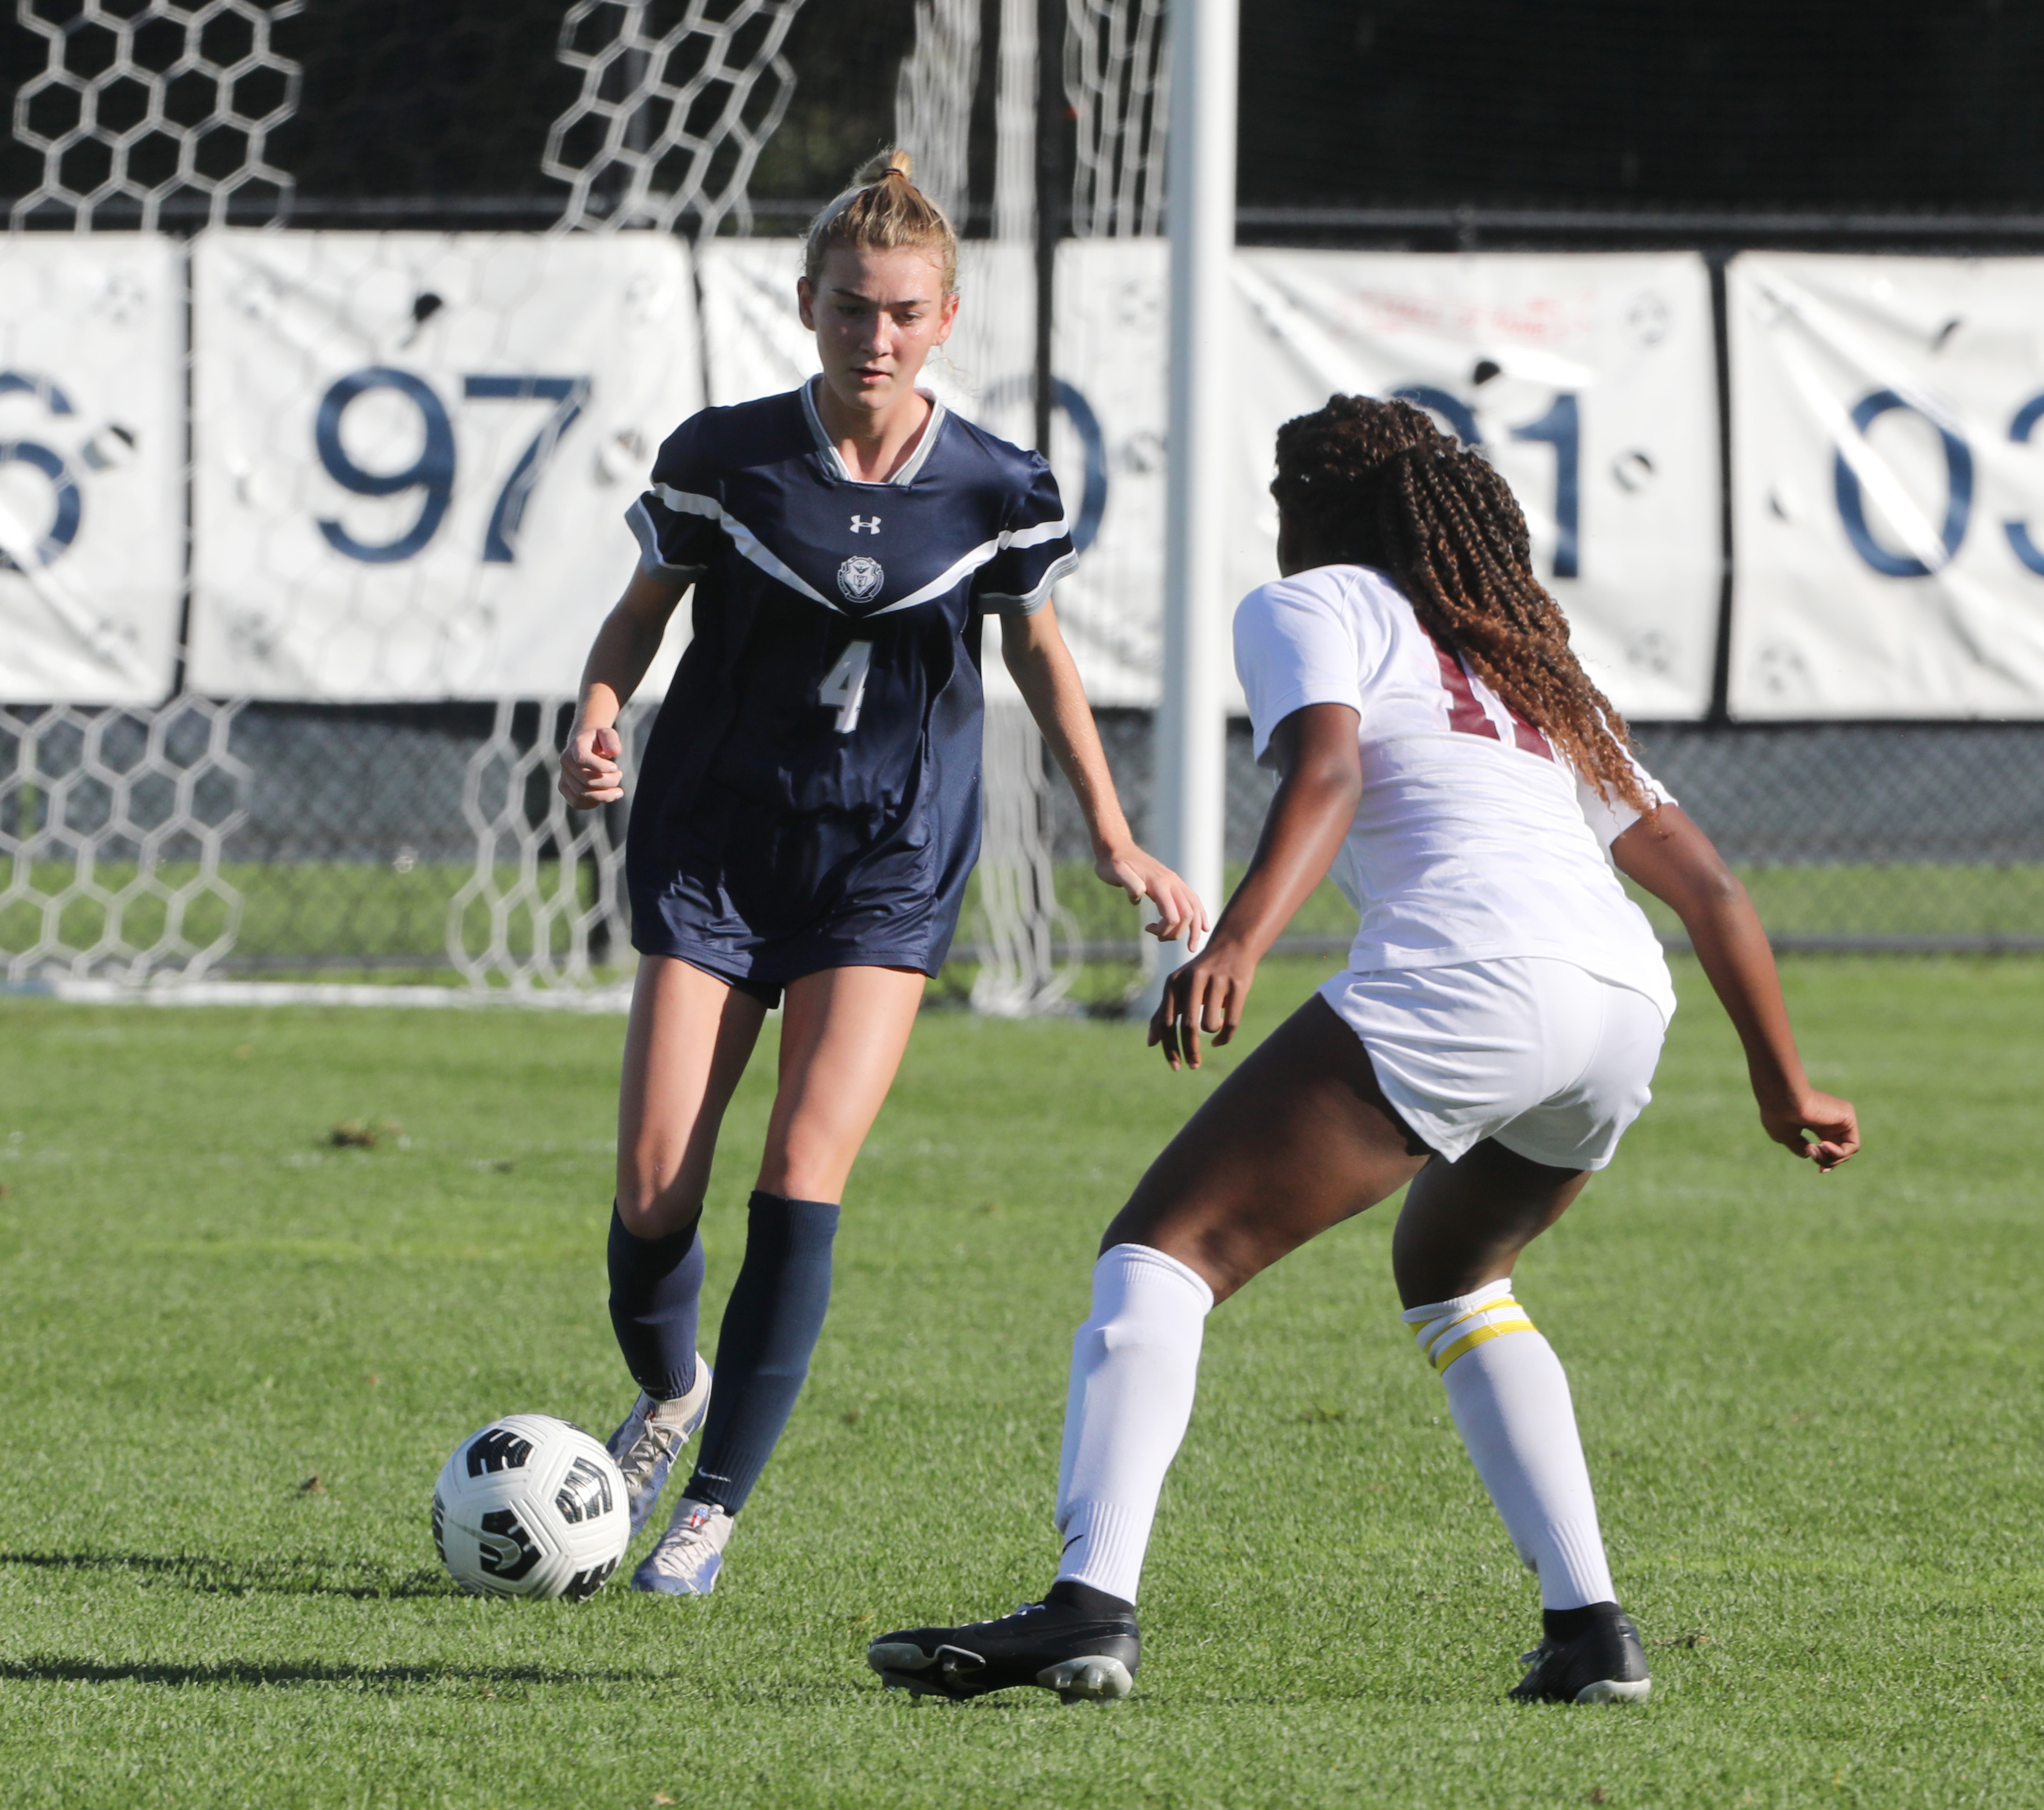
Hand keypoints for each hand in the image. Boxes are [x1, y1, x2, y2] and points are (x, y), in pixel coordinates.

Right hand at [559, 723, 623, 808]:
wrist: (585, 745)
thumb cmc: (599, 740)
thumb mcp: (607, 734)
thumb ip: (612, 740)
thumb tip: (615, 751)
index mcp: (575, 746)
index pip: (583, 759)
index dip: (601, 766)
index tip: (615, 767)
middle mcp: (565, 761)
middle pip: (586, 780)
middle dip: (609, 781)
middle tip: (619, 775)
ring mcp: (563, 775)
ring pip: (582, 794)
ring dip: (605, 795)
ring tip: (617, 789)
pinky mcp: (564, 788)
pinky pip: (576, 802)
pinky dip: (594, 803)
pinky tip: (606, 795)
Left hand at [1096, 844, 1208, 950]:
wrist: (1117, 847)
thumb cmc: (1113, 864)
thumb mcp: (1114, 873)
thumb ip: (1128, 883)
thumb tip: (1138, 896)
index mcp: (1160, 884)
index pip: (1172, 916)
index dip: (1164, 930)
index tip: (1148, 929)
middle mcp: (1172, 882)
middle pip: (1188, 915)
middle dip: (1179, 933)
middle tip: (1160, 939)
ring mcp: (1175, 881)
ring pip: (1195, 908)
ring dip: (1195, 929)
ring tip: (1191, 946)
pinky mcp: (1174, 882)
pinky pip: (1193, 900)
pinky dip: (1200, 915)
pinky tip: (1203, 927)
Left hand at [1148, 936, 1257, 1070]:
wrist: (1232, 945)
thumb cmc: (1200, 973)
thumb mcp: (1177, 988)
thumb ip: (1162, 1013)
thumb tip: (1150, 1044)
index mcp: (1174, 982)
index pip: (1166, 1022)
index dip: (1170, 1048)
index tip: (1176, 1066)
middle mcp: (1193, 979)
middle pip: (1188, 1026)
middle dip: (1190, 1051)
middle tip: (1193, 1066)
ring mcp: (1217, 981)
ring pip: (1209, 1025)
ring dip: (1211, 1032)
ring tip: (1214, 1025)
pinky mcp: (1238, 984)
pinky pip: (1230, 1022)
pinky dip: (1224, 1037)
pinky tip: (1220, 1039)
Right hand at [1758, 1088, 1858, 1171]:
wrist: (1782, 1099)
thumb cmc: (1779, 1116)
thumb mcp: (1786, 1136)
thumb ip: (1798, 1146)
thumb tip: (1808, 1154)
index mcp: (1816, 1123)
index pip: (1830, 1146)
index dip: (1827, 1161)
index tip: (1820, 1170)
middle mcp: (1830, 1120)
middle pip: (1839, 1152)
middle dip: (1826, 1161)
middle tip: (1810, 1153)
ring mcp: (1840, 1117)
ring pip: (1846, 1151)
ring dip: (1830, 1158)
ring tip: (1814, 1149)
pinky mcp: (1848, 1115)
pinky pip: (1852, 1145)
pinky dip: (1839, 1153)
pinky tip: (1823, 1145)